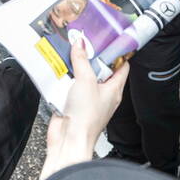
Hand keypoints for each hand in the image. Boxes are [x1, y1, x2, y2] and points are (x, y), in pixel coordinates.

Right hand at [41, 36, 128, 179]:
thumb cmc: (86, 118)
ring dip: (75, 67)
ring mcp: (86, 100)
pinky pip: (68, 86)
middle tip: (83, 43)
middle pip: (99, 70)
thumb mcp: (86, 81)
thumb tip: (80, 45)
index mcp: (114, 90)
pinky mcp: (71, 104)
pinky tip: (58, 69)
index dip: (117, 53)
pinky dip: (63, 78)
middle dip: (91, 57)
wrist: (69, 140)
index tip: (110, 39)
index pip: (122, 67)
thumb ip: (82, 61)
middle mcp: (102, 95)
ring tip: (69, 53)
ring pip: (82, 77)